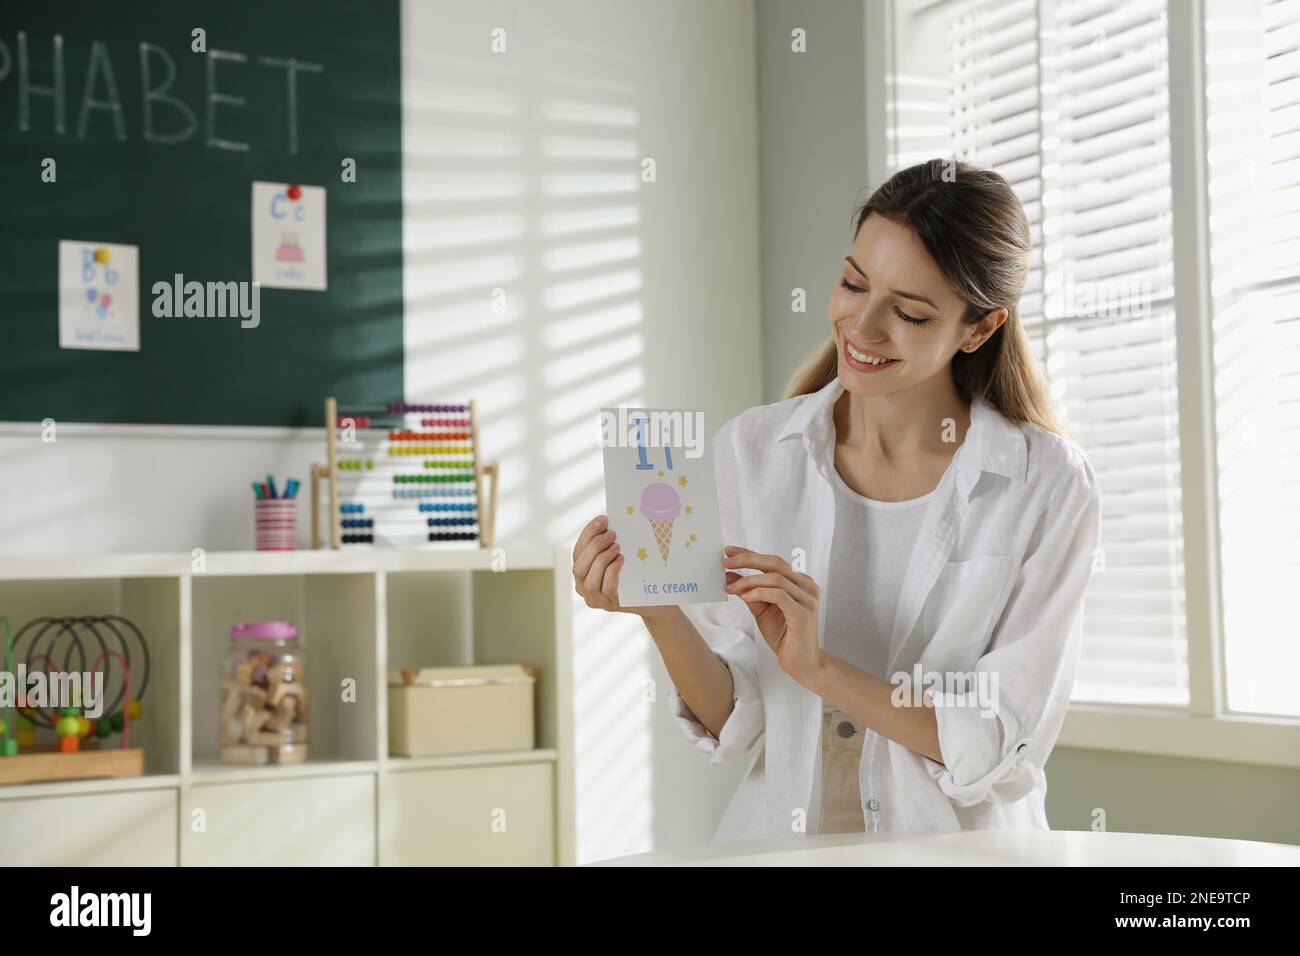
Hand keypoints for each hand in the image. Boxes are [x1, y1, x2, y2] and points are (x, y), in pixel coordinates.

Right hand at [572, 515, 670, 619]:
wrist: (655, 595)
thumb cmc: (634, 571)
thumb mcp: (618, 554)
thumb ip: (609, 542)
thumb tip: (609, 521)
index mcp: (582, 572)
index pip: (577, 552)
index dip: (588, 534)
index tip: (603, 519)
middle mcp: (584, 588)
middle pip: (578, 567)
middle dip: (594, 546)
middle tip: (612, 534)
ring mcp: (597, 599)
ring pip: (589, 580)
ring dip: (601, 559)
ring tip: (617, 546)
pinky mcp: (612, 605)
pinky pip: (606, 588)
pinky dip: (612, 571)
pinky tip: (621, 559)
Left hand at [723, 545, 821, 683]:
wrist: (802, 663)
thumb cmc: (784, 636)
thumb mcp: (762, 610)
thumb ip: (749, 591)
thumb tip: (729, 575)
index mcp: (799, 581)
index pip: (773, 561)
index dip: (750, 553)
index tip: (728, 550)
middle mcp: (806, 586)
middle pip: (775, 563)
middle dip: (747, 560)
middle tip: (725, 562)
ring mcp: (807, 599)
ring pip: (776, 578)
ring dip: (749, 580)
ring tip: (731, 587)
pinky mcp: (803, 613)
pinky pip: (780, 596)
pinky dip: (760, 593)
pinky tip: (745, 597)